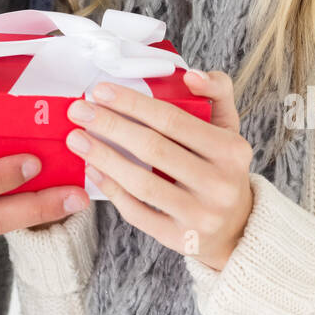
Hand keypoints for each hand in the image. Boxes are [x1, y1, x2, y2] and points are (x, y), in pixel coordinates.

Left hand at [64, 69, 253, 269]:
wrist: (238, 226)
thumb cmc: (222, 167)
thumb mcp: (229, 127)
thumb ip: (216, 92)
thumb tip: (190, 75)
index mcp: (231, 150)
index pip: (173, 120)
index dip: (132, 103)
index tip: (100, 90)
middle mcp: (219, 184)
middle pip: (153, 149)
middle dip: (110, 126)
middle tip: (79, 111)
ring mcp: (200, 216)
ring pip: (142, 183)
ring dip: (103, 158)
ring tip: (77, 139)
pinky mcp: (180, 240)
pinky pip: (138, 213)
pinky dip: (112, 190)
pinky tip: (93, 170)